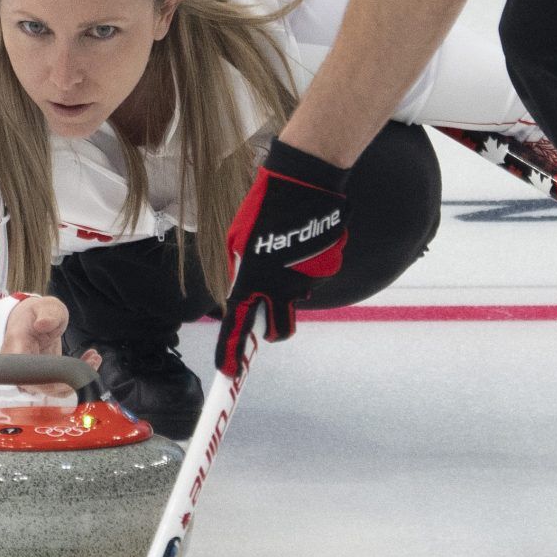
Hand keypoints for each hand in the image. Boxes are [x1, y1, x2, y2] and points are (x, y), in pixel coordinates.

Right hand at [0, 296, 100, 396]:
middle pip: (42, 385)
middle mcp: (21, 366)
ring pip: (54, 388)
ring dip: (76, 379)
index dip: (49, 376)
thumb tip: (43, 323)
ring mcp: (31, 374)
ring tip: (93, 359)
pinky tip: (88, 362)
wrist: (32, 320)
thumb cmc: (37, 313)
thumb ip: (47, 313)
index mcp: (16, 346)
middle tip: (92, 361)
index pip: (26, 371)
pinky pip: (59, 385)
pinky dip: (75, 378)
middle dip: (70, 378)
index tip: (71, 367)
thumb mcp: (45, 306)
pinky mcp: (43, 377)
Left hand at [215, 139, 350, 377]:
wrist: (305, 184)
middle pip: (278, 332)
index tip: (228, 372)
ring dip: (289, 286)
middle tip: (267, 310)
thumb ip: (240, 272)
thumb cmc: (263, 208)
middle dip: (272, 330)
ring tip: (284, 250)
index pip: (238, 327)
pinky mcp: (327, 270)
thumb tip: (242, 289)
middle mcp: (281, 289)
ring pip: (296, 298)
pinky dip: (306, 267)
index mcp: (253, 281)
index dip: (231, 353)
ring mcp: (307, 281)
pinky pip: (313, 277)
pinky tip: (302, 241)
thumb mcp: (237, 240)